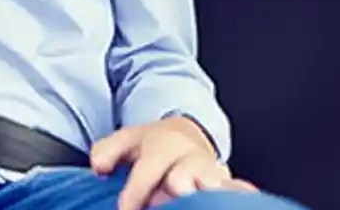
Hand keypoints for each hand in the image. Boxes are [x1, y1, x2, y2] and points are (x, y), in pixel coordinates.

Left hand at [91, 117, 257, 209]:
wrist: (189, 136)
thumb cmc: (152, 144)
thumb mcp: (126, 140)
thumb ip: (107, 151)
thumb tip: (99, 167)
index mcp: (166, 144)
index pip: (147, 172)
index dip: (135, 194)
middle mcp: (193, 157)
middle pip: (183, 180)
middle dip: (173, 198)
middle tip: (158, 205)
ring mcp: (213, 172)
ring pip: (211, 188)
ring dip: (202, 199)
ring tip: (194, 205)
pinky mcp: (227, 184)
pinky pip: (234, 191)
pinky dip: (234, 196)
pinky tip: (240, 199)